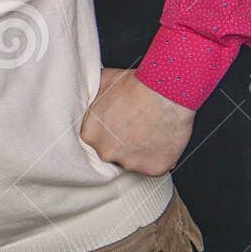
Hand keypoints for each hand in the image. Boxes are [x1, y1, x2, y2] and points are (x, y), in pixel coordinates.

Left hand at [79, 66, 195, 175]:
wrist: (165, 91)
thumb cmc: (136, 85)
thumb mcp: (102, 83)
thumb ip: (91, 98)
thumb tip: (84, 93)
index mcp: (90, 134)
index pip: (96, 141)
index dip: (109, 132)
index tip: (119, 124)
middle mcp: (106, 152)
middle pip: (112, 153)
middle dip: (122, 143)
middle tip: (136, 126)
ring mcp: (130, 162)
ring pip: (133, 161)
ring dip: (140, 150)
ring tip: (150, 129)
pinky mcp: (153, 168)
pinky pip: (154, 166)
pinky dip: (159, 156)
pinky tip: (162, 138)